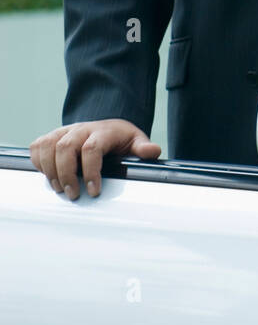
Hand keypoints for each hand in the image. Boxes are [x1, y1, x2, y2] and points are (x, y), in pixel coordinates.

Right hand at [29, 120, 161, 200]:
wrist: (107, 129)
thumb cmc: (121, 140)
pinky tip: (48, 176)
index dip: (91, 171)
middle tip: (73, 195)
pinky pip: (37, 145)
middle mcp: (81, 129)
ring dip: (50, 170)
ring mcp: (65, 131)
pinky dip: (38, 161)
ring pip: (48, 145)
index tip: (94, 192)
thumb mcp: (135, 142)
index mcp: (104, 131)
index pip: (92, 147)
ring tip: (60, 189)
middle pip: (65, 147)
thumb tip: (152, 151)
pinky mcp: (52, 136)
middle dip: (67, 174)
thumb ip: (143, 148)